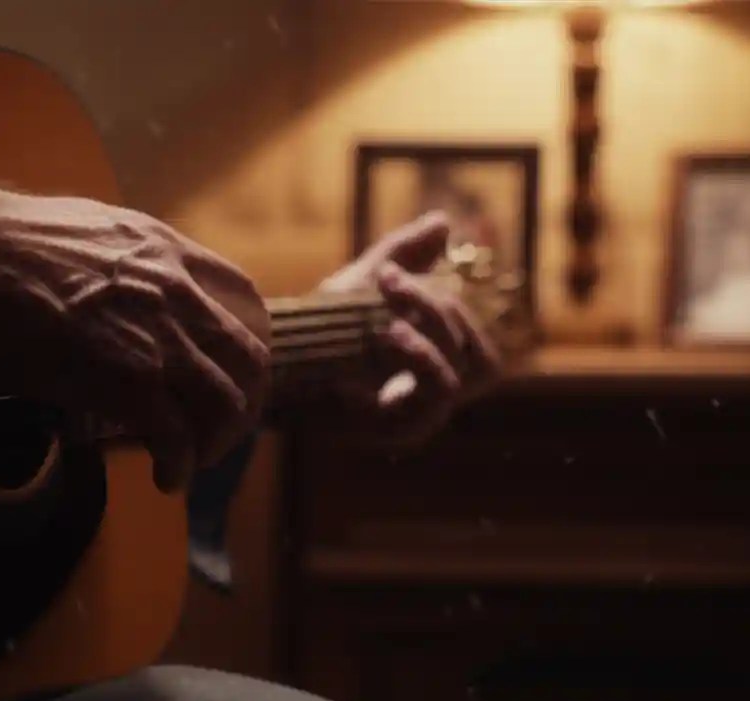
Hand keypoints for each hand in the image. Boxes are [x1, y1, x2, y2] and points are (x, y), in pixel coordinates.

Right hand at [0, 156, 269, 492]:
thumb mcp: (88, 231)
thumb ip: (125, 264)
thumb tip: (121, 293)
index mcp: (167, 251)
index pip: (244, 296)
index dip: (246, 339)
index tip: (232, 366)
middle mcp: (177, 292)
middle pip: (249, 358)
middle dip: (244, 401)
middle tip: (221, 427)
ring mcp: (157, 339)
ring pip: (226, 403)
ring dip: (217, 441)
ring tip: (194, 459)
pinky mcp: (128, 383)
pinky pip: (177, 437)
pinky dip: (178, 465)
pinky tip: (164, 477)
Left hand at [318, 211, 499, 446]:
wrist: (272, 361)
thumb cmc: (318, 329)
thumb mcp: (364, 282)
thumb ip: (405, 253)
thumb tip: (444, 221)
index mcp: (432, 368)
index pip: (477, 346)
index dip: (452, 308)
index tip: (393, 274)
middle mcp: (431, 398)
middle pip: (477, 356)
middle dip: (436, 307)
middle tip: (387, 281)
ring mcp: (417, 417)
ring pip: (463, 374)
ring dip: (432, 332)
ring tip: (388, 316)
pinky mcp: (399, 430)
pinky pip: (440, 392)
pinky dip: (420, 357)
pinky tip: (384, 335)